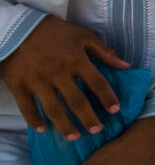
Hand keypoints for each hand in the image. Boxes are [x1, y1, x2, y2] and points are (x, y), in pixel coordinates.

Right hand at [1, 16, 128, 137]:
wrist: (17, 27)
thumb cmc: (54, 32)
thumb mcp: (83, 36)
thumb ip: (105, 52)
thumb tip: (126, 66)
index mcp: (76, 60)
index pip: (97, 83)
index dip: (108, 98)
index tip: (115, 110)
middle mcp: (58, 72)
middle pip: (76, 101)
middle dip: (88, 118)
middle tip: (97, 130)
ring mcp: (37, 80)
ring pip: (53, 108)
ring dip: (65, 125)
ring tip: (75, 137)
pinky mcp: (18, 84)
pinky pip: (26, 106)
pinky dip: (33, 119)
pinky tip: (43, 130)